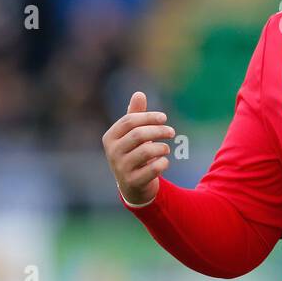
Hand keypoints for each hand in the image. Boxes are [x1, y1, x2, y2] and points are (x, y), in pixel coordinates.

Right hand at [102, 91, 175, 205]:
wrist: (134, 186)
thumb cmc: (134, 153)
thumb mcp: (133, 135)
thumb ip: (136, 115)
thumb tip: (139, 94)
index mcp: (110, 137)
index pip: (129, 121)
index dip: (148, 117)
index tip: (164, 118)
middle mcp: (112, 153)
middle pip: (138, 134)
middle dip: (158, 130)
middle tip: (171, 132)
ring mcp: (121, 168)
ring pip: (146, 151)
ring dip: (162, 147)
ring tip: (166, 149)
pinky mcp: (133, 182)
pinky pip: (153, 168)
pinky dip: (163, 163)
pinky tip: (164, 162)